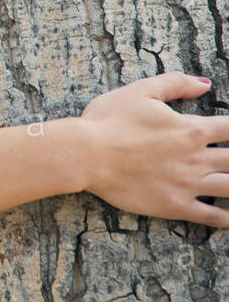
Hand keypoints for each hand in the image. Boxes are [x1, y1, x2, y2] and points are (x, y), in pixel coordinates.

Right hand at [76, 71, 228, 226]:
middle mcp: (197, 158)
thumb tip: (203, 83)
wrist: (86, 154)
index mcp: (192, 129)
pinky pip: (212, 216)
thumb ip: (175, 84)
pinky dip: (227, 218)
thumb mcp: (140, 91)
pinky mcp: (174, 205)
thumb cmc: (108, 121)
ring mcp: (188, 184)